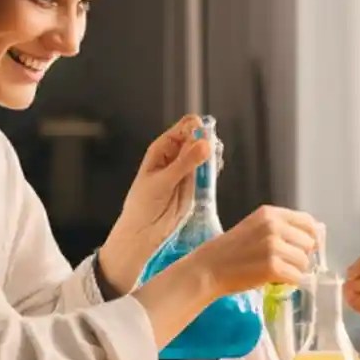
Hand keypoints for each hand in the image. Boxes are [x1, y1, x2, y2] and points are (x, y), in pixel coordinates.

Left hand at [100, 115, 214, 291]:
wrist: (145, 232)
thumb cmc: (144, 206)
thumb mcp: (163, 181)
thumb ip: (185, 163)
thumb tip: (205, 144)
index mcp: (162, 149)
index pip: (184, 127)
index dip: (196, 128)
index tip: (204, 138)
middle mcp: (176, 156)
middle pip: (198, 138)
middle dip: (208, 140)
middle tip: (212, 151)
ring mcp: (188, 171)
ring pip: (206, 154)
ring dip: (213, 154)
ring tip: (214, 162)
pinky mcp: (197, 186)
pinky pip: (209, 171)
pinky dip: (215, 168)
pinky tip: (215, 170)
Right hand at [189, 206, 318, 296]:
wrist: (208, 268)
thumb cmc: (232, 250)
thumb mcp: (256, 228)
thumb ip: (284, 228)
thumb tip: (318, 232)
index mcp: (271, 213)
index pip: (308, 222)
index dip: (309, 237)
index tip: (302, 247)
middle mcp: (274, 226)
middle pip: (309, 243)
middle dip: (300, 256)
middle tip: (282, 262)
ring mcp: (274, 246)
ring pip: (304, 262)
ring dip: (294, 270)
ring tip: (276, 271)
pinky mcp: (273, 267)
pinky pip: (297, 277)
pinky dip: (289, 282)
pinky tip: (275, 280)